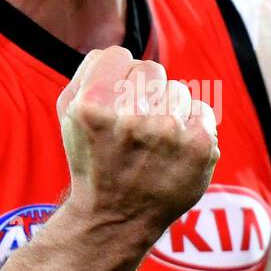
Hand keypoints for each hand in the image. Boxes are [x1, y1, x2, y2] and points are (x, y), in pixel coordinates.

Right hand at [56, 45, 218, 243]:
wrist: (116, 217)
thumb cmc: (93, 159)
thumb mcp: (68, 115)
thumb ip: (89, 71)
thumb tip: (120, 52)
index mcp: (93, 108)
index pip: (118, 55)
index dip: (114, 77)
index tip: (112, 103)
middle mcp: (131, 120)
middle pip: (150, 69)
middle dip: (142, 92)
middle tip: (133, 126)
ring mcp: (169, 135)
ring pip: (177, 90)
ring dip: (167, 110)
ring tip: (153, 142)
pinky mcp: (200, 147)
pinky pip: (202, 109)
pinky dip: (190, 126)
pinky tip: (174, 149)